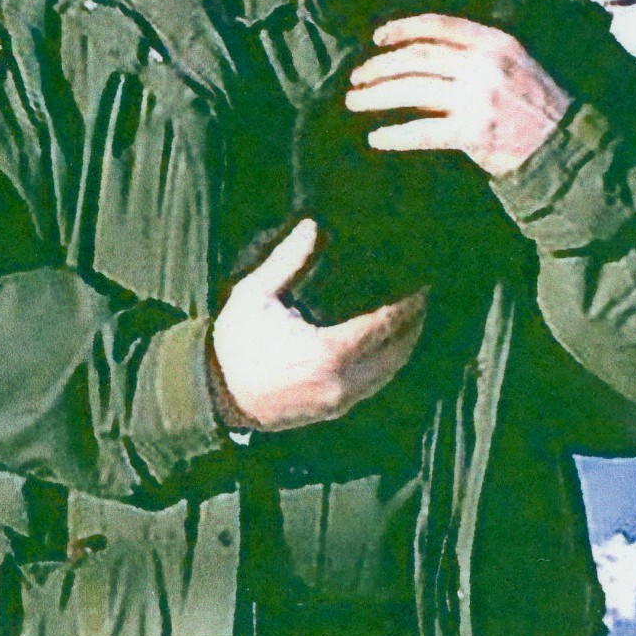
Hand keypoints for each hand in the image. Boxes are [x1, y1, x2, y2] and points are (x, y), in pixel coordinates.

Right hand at [209, 220, 427, 430]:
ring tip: (413, 314)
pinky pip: (374, 386)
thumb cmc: (233, 343)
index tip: (422, 280)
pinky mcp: (333, 412)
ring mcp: (339, 402)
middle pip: (398, 350)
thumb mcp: (255, 295)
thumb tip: (313, 224)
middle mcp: (341, 382)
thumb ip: (289, 260)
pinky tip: (389, 342)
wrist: (211, 396)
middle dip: (415, 322)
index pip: (385, 324)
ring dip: (405, 343)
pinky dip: (388, 363)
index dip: (408, 302)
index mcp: (327, 353)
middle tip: (424, 294)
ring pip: (390, 372)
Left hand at [345, 13, 571, 176]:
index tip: (378, 38)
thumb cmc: (534, 103)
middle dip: (381, 66)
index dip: (403, 28)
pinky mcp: (472, 132)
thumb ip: (477, 51)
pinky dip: (395, 135)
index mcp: (495, 42)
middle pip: (418, 58)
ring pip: (413, 90)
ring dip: (377, 95)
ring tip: (355, 101)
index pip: (439, 26)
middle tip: (357, 77)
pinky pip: (422, 131)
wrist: (562, 145)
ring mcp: (478, 99)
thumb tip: (424, 49)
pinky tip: (377, 138)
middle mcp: (485, 65)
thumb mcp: (514, 62)